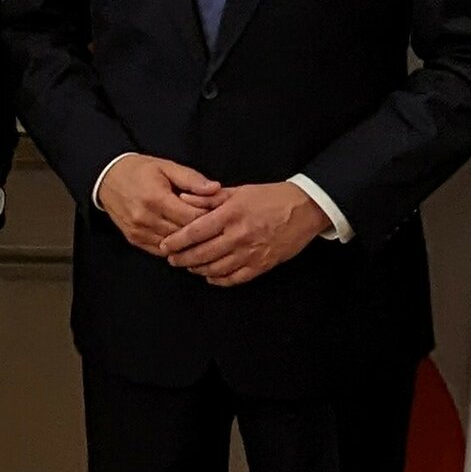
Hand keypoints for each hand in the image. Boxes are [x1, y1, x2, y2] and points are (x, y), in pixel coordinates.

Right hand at [99, 155, 221, 254]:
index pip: (191, 218)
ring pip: (173, 247)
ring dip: (188, 243)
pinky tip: (184, 243)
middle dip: (202, 232)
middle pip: (183, 235)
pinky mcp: (134, 240)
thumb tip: (216, 189)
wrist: (107, 178)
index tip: (220, 215)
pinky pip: (160, 251)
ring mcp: (138, 232)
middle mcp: (146, 218)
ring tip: (203, 236)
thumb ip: (192, 179)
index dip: (209, 218)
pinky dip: (174, 248)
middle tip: (217, 228)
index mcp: (156, 199)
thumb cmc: (140, 170)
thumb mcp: (167, 167)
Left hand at [158, 182, 326, 285]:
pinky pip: (234, 278)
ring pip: (215, 269)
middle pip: (201, 254)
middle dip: (182, 259)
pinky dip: (218, 279)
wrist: (305, 209)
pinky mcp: (261, 265)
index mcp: (231, 214)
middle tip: (172, 259)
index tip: (165, 245)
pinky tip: (210, 276)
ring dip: (198, 270)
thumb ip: (209, 198)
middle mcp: (238, 236)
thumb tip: (183, 199)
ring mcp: (250, 253)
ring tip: (189, 266)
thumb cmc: (271, 197)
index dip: (176, 241)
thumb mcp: (239, 191)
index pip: (195, 231)